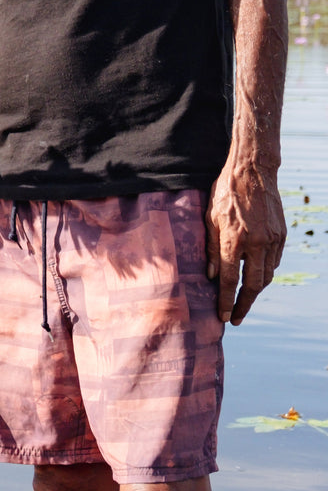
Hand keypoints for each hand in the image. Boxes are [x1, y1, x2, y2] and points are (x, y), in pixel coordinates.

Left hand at [205, 159, 285, 324]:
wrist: (253, 172)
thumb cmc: (225, 193)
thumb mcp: (209, 218)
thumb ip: (209, 248)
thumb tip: (208, 275)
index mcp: (234, 239)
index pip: (229, 279)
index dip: (226, 301)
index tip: (223, 317)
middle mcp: (256, 243)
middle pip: (253, 284)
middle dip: (244, 305)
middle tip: (236, 319)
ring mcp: (272, 240)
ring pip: (266, 275)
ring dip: (255, 290)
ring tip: (243, 300)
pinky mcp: (282, 235)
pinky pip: (274, 262)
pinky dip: (264, 273)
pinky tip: (255, 276)